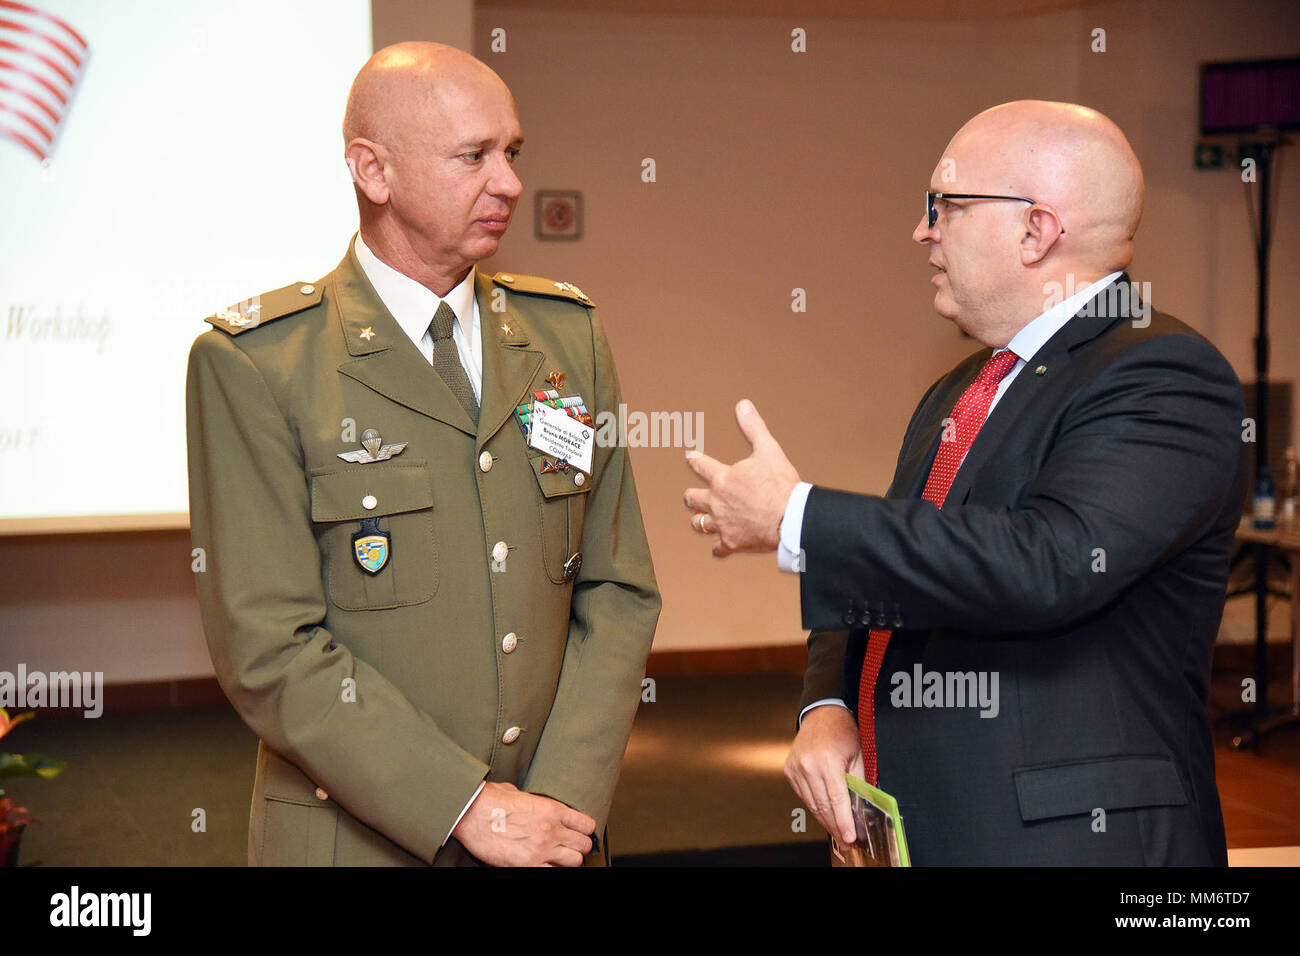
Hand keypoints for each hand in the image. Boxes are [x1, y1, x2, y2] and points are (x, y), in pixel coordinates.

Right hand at [452, 781, 595, 865]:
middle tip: (569, 848)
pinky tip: (542, 864)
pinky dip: (549, 869)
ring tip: (556, 858)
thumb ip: (534, 801)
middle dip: (578, 847)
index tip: (579, 833)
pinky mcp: (528, 865)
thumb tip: (532, 804)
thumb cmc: (490, 800)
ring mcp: (542, 850)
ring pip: (574, 862)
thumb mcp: (520, 793)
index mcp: (552, 809)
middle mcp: (552, 830)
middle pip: (584, 846)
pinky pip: (552, 872)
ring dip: (566, 861)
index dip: (584, 831)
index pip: (586, 825)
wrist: (471, 812)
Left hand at [683, 399, 799, 556]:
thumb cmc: (780, 484)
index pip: (701, 465)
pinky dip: (718, 549)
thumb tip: (742, 405)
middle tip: (690, 495)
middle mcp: (717, 502)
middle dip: (691, 496)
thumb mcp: (768, 449)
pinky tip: (718, 548)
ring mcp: (722, 524)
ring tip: (699, 519)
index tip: (690, 457)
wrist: (790, 518)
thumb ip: (753, 427)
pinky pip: (718, 549)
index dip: (695, 460)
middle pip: (693, 499)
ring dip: (699, 521)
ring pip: (699, 524)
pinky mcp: (732, 542)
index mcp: (723, 478)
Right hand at [784, 705, 863, 845]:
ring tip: (837, 832)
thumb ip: (859, 781)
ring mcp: (796, 768)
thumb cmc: (842, 732)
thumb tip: (861, 808)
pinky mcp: (789, 770)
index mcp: (827, 761)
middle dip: (835, 826)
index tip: (849, 836)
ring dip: (825, 820)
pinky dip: (814, 806)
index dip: (843, 821)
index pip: (837, 799)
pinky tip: (825, 814)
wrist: (821, 714)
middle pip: (823, 806)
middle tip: (845, 840)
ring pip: (811, 804)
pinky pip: (803, 796)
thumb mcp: (858, 754)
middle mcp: (808, 765)